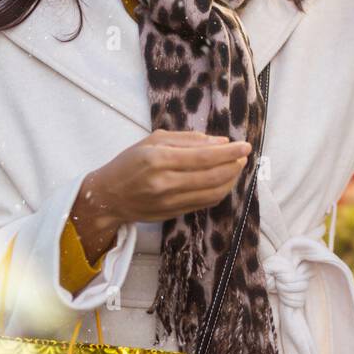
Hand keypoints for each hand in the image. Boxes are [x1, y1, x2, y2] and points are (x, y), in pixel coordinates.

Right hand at [71, 130, 250, 262]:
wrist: (108, 196)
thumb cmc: (130, 163)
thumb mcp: (153, 141)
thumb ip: (187, 139)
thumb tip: (220, 142)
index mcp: (159, 158)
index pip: (204, 156)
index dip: (229, 152)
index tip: (245, 145)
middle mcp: (165, 182)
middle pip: (212, 176)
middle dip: (234, 165)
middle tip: (244, 156)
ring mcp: (169, 201)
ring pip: (212, 193)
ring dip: (230, 180)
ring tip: (237, 167)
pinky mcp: (173, 214)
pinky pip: (205, 203)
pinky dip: (219, 192)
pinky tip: (224, 182)